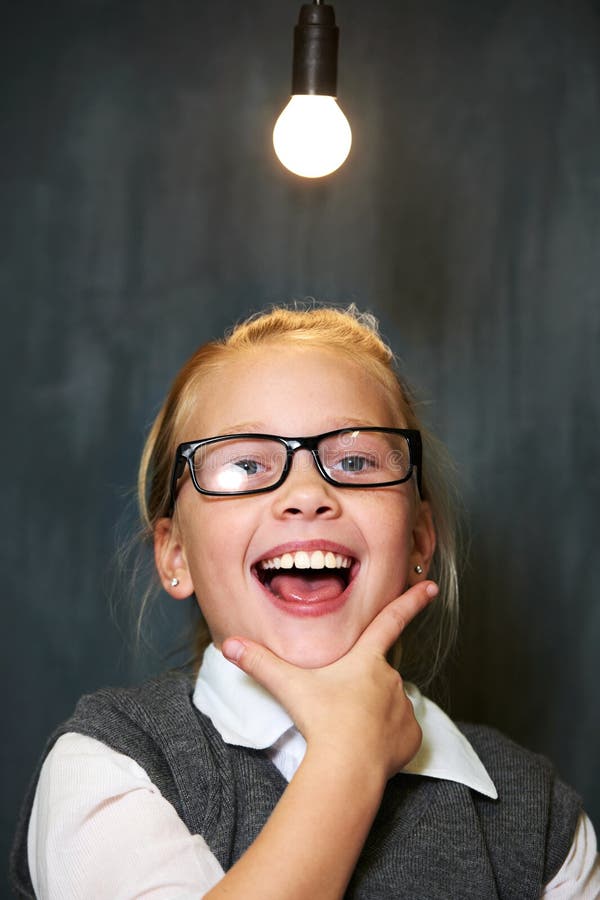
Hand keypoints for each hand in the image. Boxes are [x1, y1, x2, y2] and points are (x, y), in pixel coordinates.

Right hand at [222, 581, 437, 782]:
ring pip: (388, 705)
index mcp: (366, 659)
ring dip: (372, 714)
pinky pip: (400, 734)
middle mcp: (391, 678)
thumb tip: (227, 644)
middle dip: (362, 690)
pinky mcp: (411, 738)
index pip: (391, 620)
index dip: (412, 602)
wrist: (347, 767)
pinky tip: (366, 748)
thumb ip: (258, 662)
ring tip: (348, 732)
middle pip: (377, 675)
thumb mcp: (287, 686)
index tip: (431, 587)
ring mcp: (404, 708)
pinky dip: (385, 739)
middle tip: (339, 711)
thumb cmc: (321, 720)